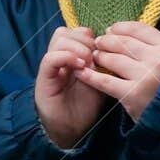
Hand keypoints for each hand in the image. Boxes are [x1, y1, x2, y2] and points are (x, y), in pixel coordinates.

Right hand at [34, 25, 105, 148]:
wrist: (70, 128)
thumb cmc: (86, 105)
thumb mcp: (100, 80)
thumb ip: (104, 63)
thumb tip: (116, 47)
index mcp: (73, 55)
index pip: (79, 32)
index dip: (92, 36)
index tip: (104, 50)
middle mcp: (60, 57)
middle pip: (69, 31)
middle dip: (85, 40)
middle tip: (95, 56)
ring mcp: (51, 66)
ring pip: (59, 38)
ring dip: (77, 47)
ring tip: (87, 62)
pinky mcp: (44, 77)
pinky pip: (51, 58)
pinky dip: (66, 57)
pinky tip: (79, 67)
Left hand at [80, 21, 159, 121]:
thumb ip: (151, 47)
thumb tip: (114, 30)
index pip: (140, 30)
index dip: (121, 28)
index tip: (111, 30)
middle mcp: (158, 61)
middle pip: (124, 43)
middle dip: (107, 41)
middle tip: (98, 44)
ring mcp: (145, 77)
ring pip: (113, 59)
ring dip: (99, 56)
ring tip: (95, 57)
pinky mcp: (133, 94)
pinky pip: (106, 81)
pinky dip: (91, 76)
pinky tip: (81, 73)